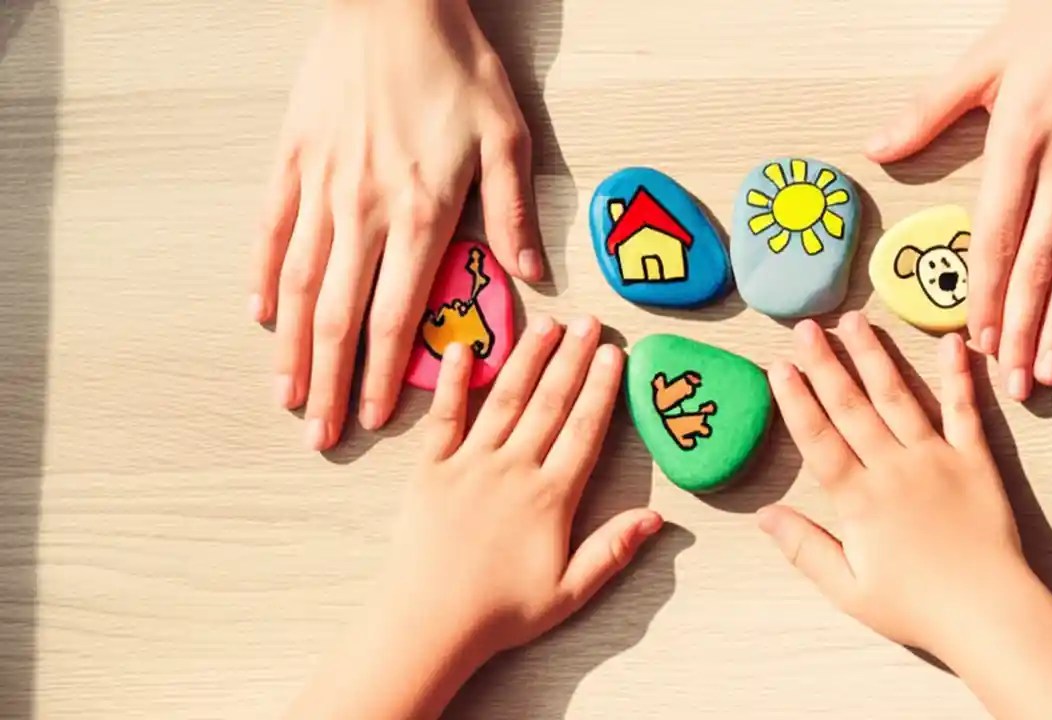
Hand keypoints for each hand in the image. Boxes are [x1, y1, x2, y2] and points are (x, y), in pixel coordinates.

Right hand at [252, 0, 542, 449]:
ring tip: (285, 395)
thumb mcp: (505, 135)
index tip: (372, 420)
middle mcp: (362, 210)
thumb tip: (529, 276)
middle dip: (329, 383)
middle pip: (338, 317)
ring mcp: (319, 186)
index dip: (381, 376)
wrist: (391, 0)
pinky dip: (262, 275)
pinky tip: (260, 314)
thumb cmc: (455, 66)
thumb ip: (511, 212)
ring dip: (290, 345)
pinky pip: (270, 229)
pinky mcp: (292, 160)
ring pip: (297, 283)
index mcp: (419, 212)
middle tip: (318, 434)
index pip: (394, 316)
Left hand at [287, 316, 662, 719]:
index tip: (614, 353)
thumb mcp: (569, 592)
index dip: (601, 388)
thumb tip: (657, 517)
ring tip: (546, 324)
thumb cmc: (500, 613)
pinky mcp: (430, 470)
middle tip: (588, 321)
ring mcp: (469, 464)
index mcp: (551, 497)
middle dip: (571, 358)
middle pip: (550, 403)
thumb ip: (612, 550)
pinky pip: (445, 417)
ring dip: (527, 358)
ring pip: (505, 400)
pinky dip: (455, 381)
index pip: (584, 430)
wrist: (428, 622)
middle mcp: (513, 469)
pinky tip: (466, 348)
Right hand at [759, 314, 1051, 718]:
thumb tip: (763, 514)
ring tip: (855, 321)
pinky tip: (950, 343)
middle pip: (852, 407)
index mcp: (858, 500)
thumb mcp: (847, 589)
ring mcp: (935, 459)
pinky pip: (964, 411)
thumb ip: (804, 548)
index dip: (796, 401)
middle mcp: (892, 468)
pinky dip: (956, 377)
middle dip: (825, 364)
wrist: (989, 613)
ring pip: (898, 397)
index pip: (818, 439)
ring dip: (874, 357)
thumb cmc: (916, 607)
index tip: (779, 366)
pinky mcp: (974, 460)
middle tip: (807, 326)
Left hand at [866, 0, 1051, 398]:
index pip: (998, 234)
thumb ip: (929, 110)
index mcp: (1020, 142)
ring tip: (1051, 369)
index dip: (987, 293)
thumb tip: (877, 149)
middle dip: (1024, 329)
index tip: (977, 342)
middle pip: (1040, 263)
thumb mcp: (984, 59)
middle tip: (1013, 383)